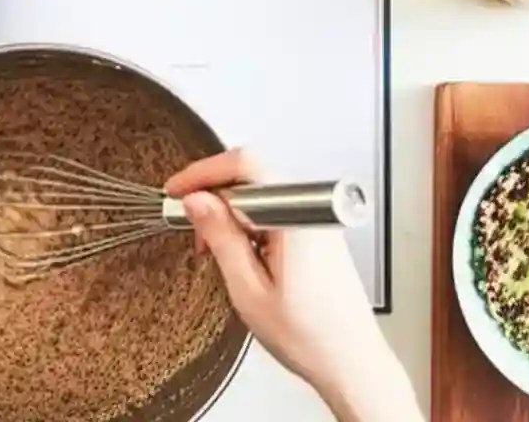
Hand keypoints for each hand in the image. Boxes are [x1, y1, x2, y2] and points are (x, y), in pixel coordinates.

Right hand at [166, 150, 421, 421]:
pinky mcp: (319, 234)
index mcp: (296, 218)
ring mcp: (319, 222)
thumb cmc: (309, 337)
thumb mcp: (248, 289)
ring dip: (231, 213)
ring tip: (214, 249)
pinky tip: (240, 254)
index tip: (176, 192)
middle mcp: (312, 212)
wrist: (352, 364)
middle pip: (252, 175)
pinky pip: (277, 211)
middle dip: (214, 196)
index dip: (202, 173)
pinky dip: (250, 224)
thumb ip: (220, 237)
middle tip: (190, 227)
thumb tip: (196, 201)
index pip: (244, 166)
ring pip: (262, 193)